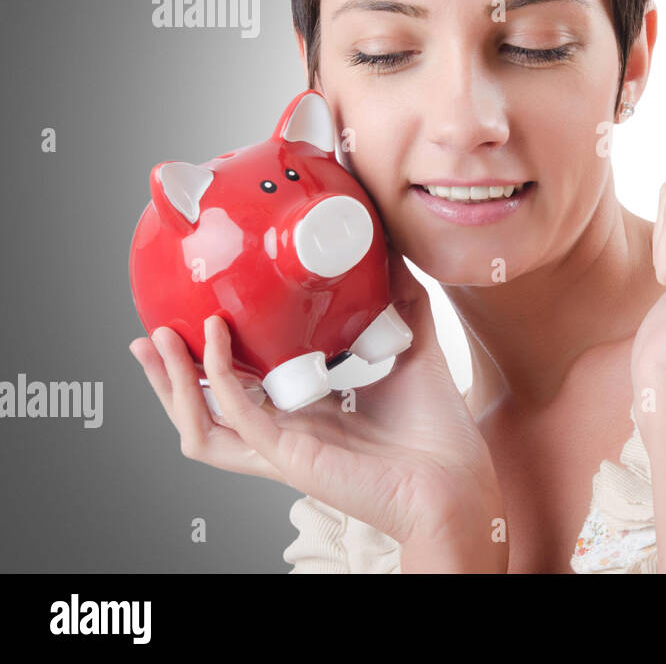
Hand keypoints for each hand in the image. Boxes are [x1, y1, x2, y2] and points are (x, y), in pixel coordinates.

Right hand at [129, 242, 504, 563]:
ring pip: (201, 421)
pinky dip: (215, 379)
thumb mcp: (409, 345)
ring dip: (172, 381)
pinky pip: (236, 416)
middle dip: (168, 374)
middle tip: (150, 332)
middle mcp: (286, 432)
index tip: (196, 320)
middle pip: (204, 409)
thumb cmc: (436, 427)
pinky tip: (213, 340)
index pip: (241, 388)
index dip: (211, 360)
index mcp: (306, 412)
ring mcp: (283, 446)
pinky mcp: (287, 455)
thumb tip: (387, 250)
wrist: (455, 474)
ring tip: (159, 337)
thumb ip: (397, 300)